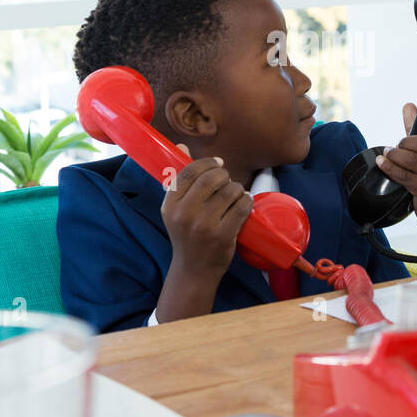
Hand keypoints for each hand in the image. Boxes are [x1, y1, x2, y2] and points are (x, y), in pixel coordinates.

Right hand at [160, 145, 252, 275]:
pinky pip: (241, 206)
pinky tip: (245, 202)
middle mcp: (184, 214)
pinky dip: (247, 201)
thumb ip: (180, 179)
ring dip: (237, 189)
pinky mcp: (223, 235)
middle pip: (211, 178)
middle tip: (227, 181)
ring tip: (236, 195)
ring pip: (230, 190)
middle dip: (224, 175)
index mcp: (170, 205)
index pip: (189, 172)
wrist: (194, 269)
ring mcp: (204, 226)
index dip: (207, 163)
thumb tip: (182, 146)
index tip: (218, 164)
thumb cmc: (187, 234)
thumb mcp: (176, 209)